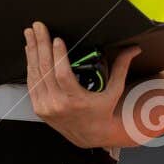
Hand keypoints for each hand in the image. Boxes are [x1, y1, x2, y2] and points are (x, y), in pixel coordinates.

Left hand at [23, 22, 137, 147]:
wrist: (89, 136)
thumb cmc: (102, 112)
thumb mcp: (114, 92)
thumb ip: (121, 68)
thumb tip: (133, 49)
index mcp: (76, 101)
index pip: (63, 75)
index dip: (58, 56)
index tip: (57, 39)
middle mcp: (57, 105)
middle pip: (45, 71)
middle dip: (41, 45)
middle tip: (38, 27)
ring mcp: (46, 107)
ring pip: (35, 75)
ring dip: (32, 52)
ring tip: (30, 34)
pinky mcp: (39, 108)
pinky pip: (32, 84)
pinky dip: (30, 66)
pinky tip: (30, 52)